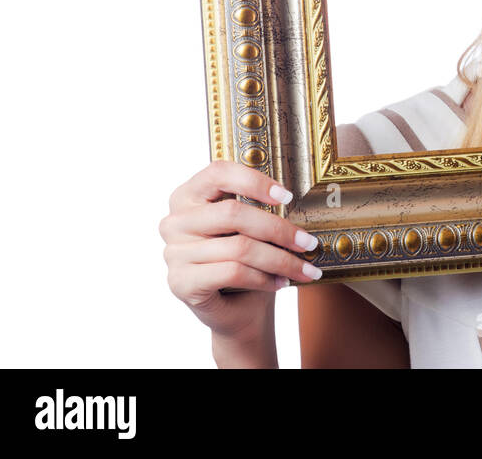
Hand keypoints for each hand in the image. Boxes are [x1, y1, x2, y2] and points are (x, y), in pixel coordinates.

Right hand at [159, 160, 322, 342]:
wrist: (236, 309)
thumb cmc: (246, 260)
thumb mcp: (251, 229)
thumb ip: (259, 208)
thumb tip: (295, 201)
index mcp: (188, 195)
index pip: (218, 172)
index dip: (254, 181)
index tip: (287, 196)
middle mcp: (175, 221)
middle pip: (232, 213)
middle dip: (278, 229)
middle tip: (309, 243)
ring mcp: (173, 253)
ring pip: (239, 247)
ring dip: (280, 260)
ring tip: (304, 269)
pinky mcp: (180, 282)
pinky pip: (232, 272)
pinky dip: (264, 278)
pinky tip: (281, 283)